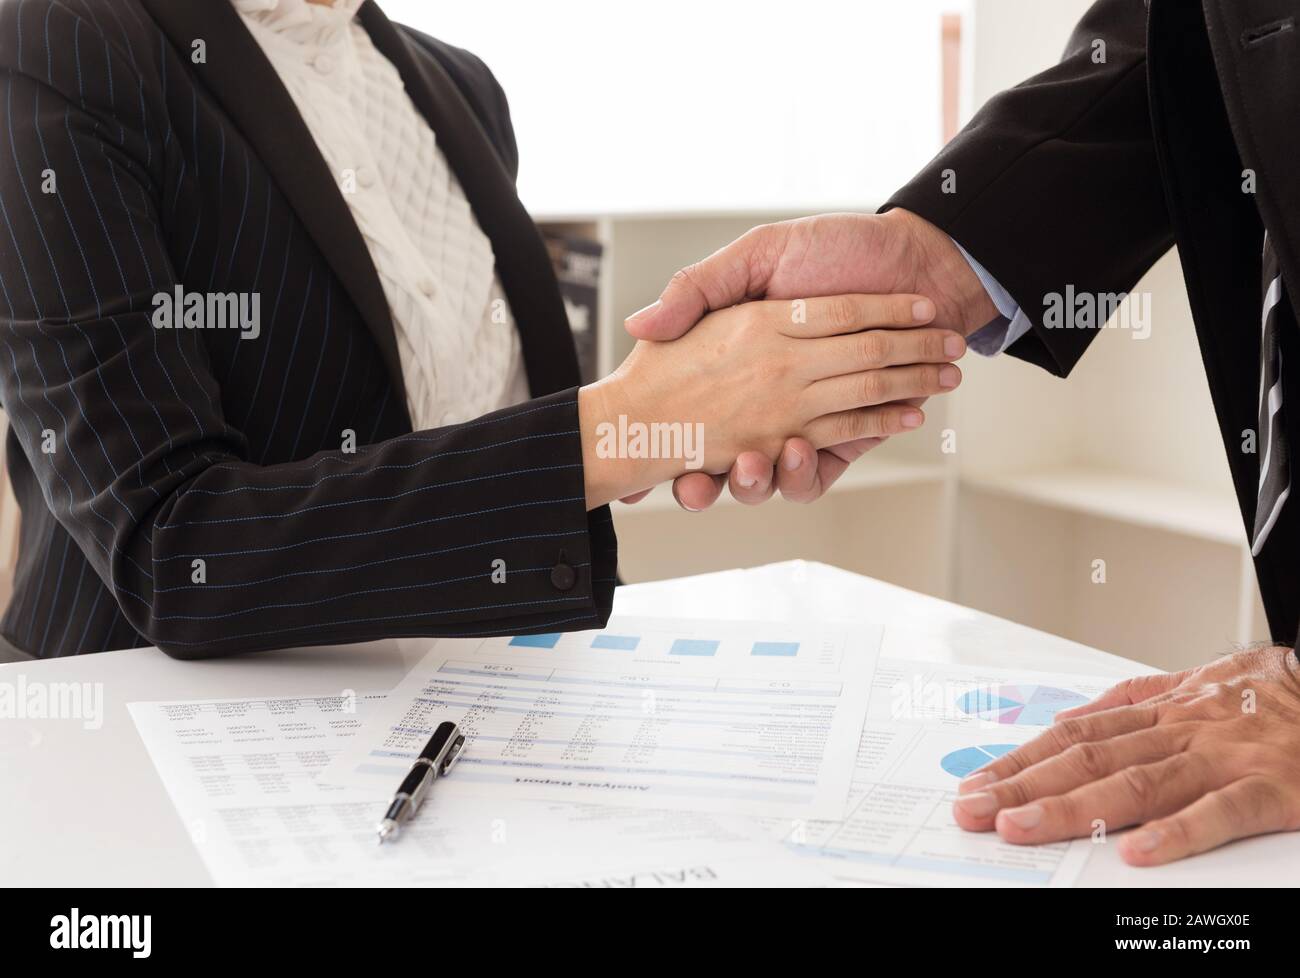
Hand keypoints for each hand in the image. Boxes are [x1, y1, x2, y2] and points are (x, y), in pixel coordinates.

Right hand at [622, 210, 996, 510]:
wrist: (914, 262)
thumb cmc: (836, 249)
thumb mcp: (757, 253)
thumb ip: (702, 285)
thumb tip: (640, 324)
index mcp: (738, 356)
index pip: (690, 410)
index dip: (663, 441)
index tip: (651, 463)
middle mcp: (766, 394)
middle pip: (728, 455)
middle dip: (714, 478)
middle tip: (704, 478)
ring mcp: (803, 419)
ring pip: (775, 473)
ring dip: (774, 473)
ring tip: (781, 452)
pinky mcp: (841, 439)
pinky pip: (817, 475)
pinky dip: (808, 473)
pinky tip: (807, 452)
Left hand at [952, 645, 1299, 865]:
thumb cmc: (1274, 694)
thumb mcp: (1198, 684)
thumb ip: (1133, 700)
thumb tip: (1068, 717)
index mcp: (1161, 711)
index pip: (1072, 737)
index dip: (1019, 762)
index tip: (975, 786)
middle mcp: (1181, 730)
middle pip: (1086, 759)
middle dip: (1023, 787)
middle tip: (974, 811)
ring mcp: (1224, 757)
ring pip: (1136, 782)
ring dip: (1073, 807)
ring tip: (1024, 827)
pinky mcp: (1272, 786)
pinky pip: (1219, 811)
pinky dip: (1177, 832)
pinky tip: (1136, 852)